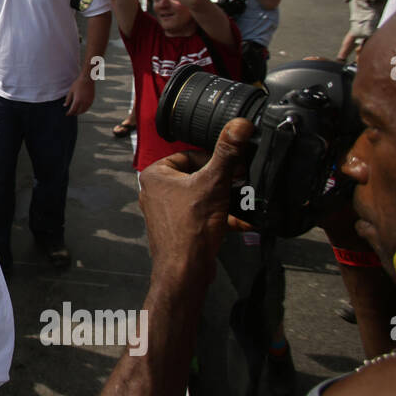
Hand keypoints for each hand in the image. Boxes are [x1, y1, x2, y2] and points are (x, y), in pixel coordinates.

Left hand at [64, 72, 95, 115]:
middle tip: (71, 113)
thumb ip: (68, 99)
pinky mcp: (92, 100)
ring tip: (76, 112)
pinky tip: (81, 108)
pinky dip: (84, 109)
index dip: (69, 113)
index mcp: (78, 100)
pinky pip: (88, 107)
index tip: (67, 114)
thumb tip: (65, 105)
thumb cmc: (78, 84)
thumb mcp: (71, 91)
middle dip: (74, 113)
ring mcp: (89, 101)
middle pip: (79, 111)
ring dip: (80, 112)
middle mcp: (84, 102)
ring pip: (84, 110)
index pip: (73, 110)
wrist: (87, 79)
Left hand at [138, 118, 253, 285]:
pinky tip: (239, 221)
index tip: (233, 166)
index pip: (189, 154)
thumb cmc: (190, 229)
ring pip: (202, 195)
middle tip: (239, 184)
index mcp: (155, 174)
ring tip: (240, 202)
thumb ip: (227, 153)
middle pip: (198, 175)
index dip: (214, 160)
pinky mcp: (177, 227)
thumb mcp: (214, 183)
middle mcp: (155, 191)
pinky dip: (220, 216)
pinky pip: (202, 214)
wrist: (185, 270)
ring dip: (224, 199)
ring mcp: (165, 210)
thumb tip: (239, 125)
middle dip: (222, 181)